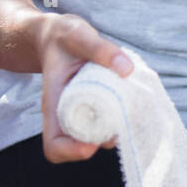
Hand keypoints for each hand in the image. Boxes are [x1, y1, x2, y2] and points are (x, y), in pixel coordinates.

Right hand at [37, 12, 133, 162]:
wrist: (58, 36)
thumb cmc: (63, 36)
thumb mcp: (78, 34)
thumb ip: (99, 48)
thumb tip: (126, 69)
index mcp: (54, 105)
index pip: (54, 146)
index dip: (72, 152)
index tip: (93, 142)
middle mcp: (68, 115)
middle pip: (83, 146)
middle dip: (105, 139)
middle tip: (121, 118)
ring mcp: (84, 114)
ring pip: (101, 137)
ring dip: (117, 128)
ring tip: (129, 105)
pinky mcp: (99, 107)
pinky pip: (110, 122)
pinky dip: (123, 117)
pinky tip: (131, 100)